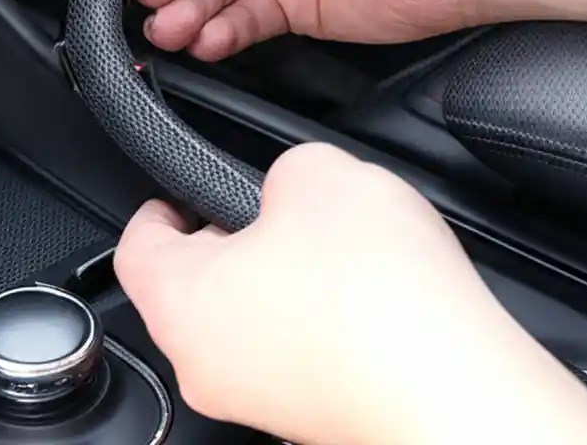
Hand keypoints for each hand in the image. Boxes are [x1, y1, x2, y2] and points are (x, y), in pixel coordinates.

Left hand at [114, 144, 586, 444]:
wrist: (450, 387)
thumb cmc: (379, 298)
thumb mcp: (319, 172)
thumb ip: (282, 170)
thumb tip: (287, 191)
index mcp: (182, 303)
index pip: (136, 249)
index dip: (158, 208)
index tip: (177, 195)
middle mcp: (206, 365)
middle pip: (196, 288)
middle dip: (237, 241)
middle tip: (281, 211)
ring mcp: (257, 400)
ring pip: (249, 324)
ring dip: (284, 282)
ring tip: (342, 252)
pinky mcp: (310, 417)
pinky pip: (296, 354)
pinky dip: (321, 323)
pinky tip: (369, 298)